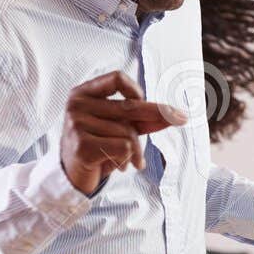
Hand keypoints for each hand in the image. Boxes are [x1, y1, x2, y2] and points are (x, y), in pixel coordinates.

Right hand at [60, 70, 184, 195]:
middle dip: (158, 114)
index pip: (116, 78)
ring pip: (128, 132)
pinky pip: (122, 148)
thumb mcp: (117, 127)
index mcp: (83, 93)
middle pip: (129, 105)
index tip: (146, 100)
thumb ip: (140, 119)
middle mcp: (77, 105)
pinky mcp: (82, 146)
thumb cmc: (96, 146)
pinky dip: (126, 160)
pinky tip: (119, 167)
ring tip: (131, 162)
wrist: (72, 176)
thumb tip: (172, 114)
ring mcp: (77, 125)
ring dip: (137, 151)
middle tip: (181, 118)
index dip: (135, 89)